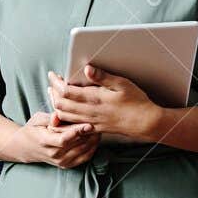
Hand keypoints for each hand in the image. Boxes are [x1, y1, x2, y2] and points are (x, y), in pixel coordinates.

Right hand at [15, 111, 99, 168]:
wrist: (26, 148)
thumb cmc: (33, 130)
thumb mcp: (37, 120)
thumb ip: (49, 118)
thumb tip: (57, 114)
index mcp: (44, 141)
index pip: (64, 139)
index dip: (77, 132)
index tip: (89, 125)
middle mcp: (53, 154)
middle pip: (76, 144)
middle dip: (89, 134)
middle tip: (100, 123)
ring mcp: (60, 161)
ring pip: (82, 151)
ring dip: (93, 141)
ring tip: (100, 129)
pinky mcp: (66, 165)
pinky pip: (84, 158)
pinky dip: (92, 148)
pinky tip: (96, 139)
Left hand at [48, 65, 162, 140]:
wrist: (145, 123)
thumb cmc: (136, 101)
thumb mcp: (122, 84)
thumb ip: (103, 77)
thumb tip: (86, 68)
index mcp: (95, 99)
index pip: (66, 91)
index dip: (56, 82)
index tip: (53, 74)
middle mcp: (90, 112)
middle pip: (61, 104)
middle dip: (53, 92)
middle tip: (52, 82)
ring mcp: (91, 122)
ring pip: (65, 115)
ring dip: (56, 104)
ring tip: (55, 94)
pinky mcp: (94, 128)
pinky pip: (73, 125)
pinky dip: (64, 117)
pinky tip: (65, 110)